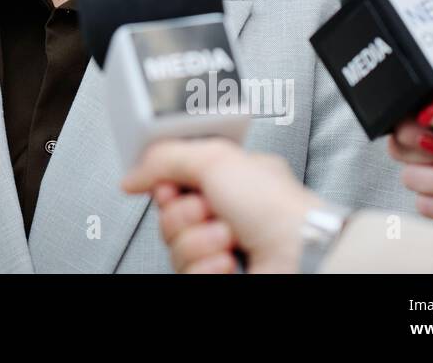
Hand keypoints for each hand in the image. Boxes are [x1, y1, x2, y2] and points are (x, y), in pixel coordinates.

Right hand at [122, 138, 321, 272]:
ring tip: (229, 238)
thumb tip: (132, 175)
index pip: (170, 183)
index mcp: (223, 180)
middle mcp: (221, 214)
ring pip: (174, 248)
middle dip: (185, 216)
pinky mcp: (217, 274)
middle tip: (211, 211)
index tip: (172, 187)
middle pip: (167, 217)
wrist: (299, 255)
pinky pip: (186, 273)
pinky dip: (207, 268)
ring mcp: (219, 248)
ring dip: (199, 242)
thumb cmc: (275, 207)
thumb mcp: (214, 158)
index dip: (165, 187)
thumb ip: (164, 158)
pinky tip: (229, 261)